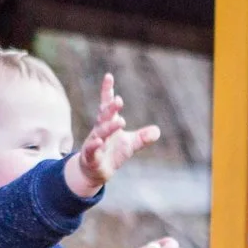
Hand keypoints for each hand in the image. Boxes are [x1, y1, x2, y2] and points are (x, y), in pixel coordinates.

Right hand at [65, 74, 160, 196]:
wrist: (96, 171)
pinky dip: (94, 145)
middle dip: (110, 108)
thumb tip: (157, 131)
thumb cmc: (112, 153)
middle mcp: (99, 130)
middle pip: (104, 116)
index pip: (106, 105)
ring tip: (120, 121)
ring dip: (109, 127)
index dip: (107, 91)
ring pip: (100, 132)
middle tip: (119, 101)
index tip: (108, 76)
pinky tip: (100, 141)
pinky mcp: (90, 156)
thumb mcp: (130, 144)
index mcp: (107, 123)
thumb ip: (142, 137)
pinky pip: (91, 149)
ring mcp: (93, 142)